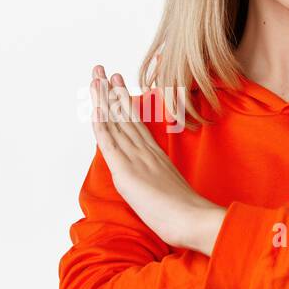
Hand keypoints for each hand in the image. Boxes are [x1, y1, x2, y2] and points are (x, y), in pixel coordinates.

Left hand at [89, 64, 223, 251]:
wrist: (193, 219)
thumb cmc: (186, 214)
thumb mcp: (172, 191)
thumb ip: (162, 180)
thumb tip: (158, 181)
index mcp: (155, 155)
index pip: (135, 124)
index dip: (124, 102)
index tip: (118, 83)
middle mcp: (145, 151)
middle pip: (124, 116)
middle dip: (110, 92)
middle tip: (102, 70)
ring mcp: (136, 158)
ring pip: (116, 122)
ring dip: (103, 99)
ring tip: (96, 76)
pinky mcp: (126, 170)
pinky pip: (109, 143)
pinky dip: (101, 124)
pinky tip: (95, 109)